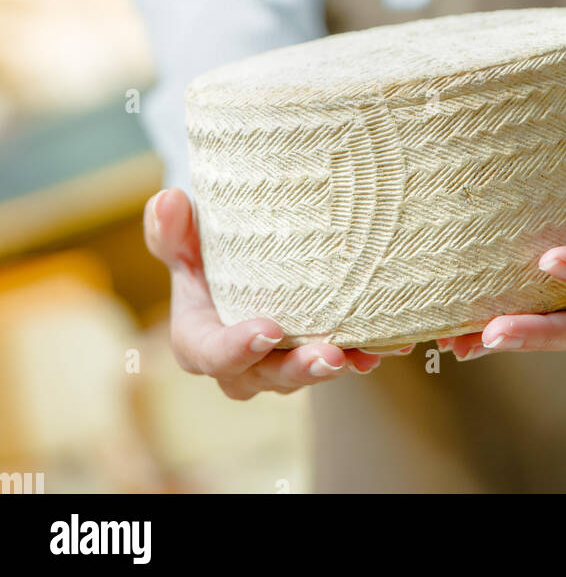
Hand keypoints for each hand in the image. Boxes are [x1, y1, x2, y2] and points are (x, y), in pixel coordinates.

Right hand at [143, 188, 412, 398]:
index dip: (238, 348)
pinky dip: (360, 354)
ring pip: (303, 375)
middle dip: (298, 369)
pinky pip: (336, 362)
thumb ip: (171, 228)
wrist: (237, 258)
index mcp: (199, 340)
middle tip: (329, 355)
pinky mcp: (309, 354)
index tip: (268, 329)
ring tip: (364, 354)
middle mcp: (239, 363)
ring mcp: (276, 363)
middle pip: (266, 376)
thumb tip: (169, 201)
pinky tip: (385, 345)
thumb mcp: (184, 237)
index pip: (212, 353)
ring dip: (334, 368)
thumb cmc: (203, 250)